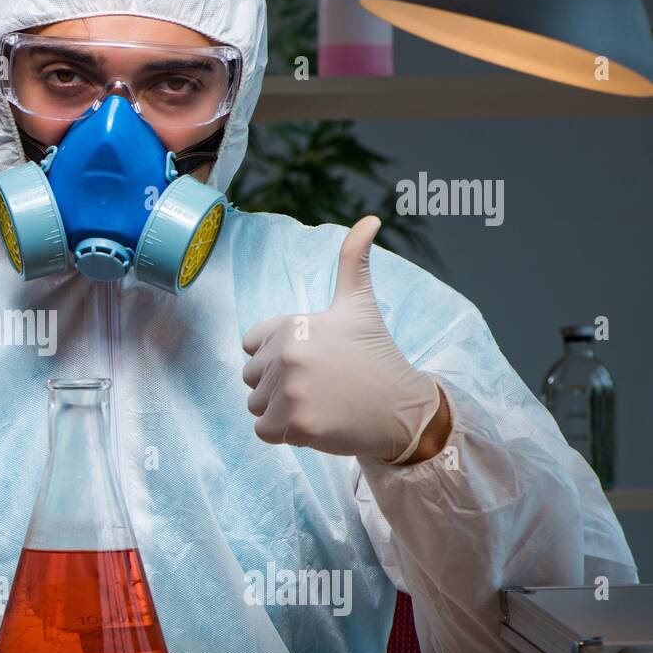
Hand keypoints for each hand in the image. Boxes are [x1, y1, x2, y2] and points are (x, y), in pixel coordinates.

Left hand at [240, 216, 442, 463]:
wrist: (402, 409)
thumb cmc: (375, 356)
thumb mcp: (359, 305)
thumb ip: (353, 261)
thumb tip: (370, 219)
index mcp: (293, 323)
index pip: (250, 345)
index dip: (277, 355)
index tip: (314, 358)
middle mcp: (288, 353)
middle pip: (251, 377)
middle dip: (279, 385)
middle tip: (321, 384)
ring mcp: (291, 390)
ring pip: (256, 406)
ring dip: (282, 411)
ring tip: (321, 402)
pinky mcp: (295, 424)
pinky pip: (264, 433)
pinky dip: (286, 434)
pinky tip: (317, 423)